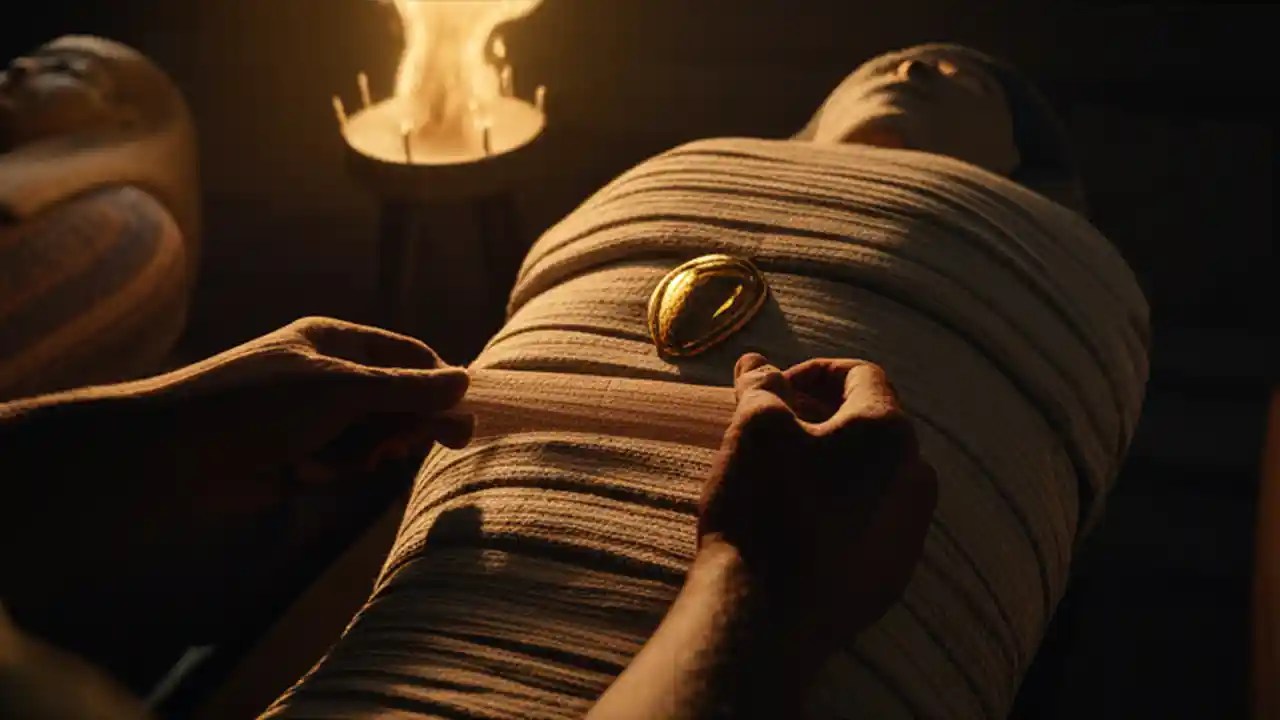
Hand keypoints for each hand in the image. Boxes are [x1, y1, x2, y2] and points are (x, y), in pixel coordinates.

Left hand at [6, 317, 473, 646]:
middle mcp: (329, 375)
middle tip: (413, 447)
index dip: (438, 385)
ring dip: (360, 454)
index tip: (461, 420)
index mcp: (337, 342)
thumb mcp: (342, 389)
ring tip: (332, 460)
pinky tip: (302, 474)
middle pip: (398, 401)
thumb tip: (466, 383)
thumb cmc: (257, 405)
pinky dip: (330, 473)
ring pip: (373, 439)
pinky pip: (342, 466)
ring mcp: (314, 418)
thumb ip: (407, 389)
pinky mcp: (299, 457)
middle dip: (401, 426)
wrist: (175, 454)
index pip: (409, 355)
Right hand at [698, 353, 937, 653]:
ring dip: (830, 463)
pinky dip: (837, 509)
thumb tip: (756, 363)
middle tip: (771, 430)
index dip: (812, 372)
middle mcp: (915, 480)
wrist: (765, 617)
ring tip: (780, 476)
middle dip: (820, 417)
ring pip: (872, 477)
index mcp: (891, 434)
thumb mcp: (754, 427)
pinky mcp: (890, 576)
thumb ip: (761, 386)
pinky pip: (869, 523)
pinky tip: (794, 523)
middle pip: (871, 425)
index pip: (861, 374)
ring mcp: (908, 533)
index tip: (771, 391)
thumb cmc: (764, 509)